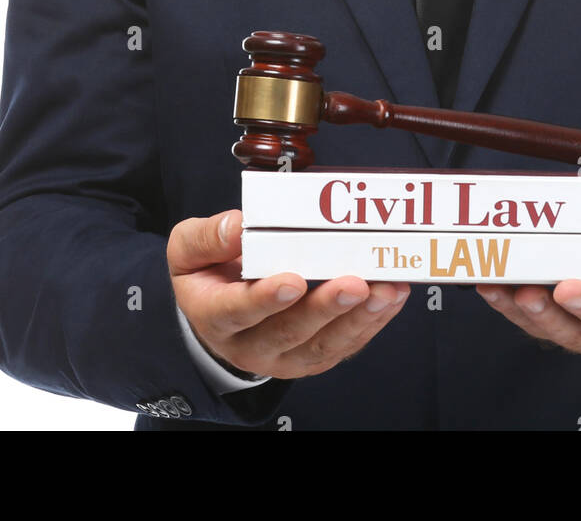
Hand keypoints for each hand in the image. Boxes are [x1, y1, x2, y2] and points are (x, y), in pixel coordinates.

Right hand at [168, 208, 409, 378]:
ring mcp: (285, 356)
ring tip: (386, 290)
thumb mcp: (188, 250)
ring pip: (323, 346)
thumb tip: (238, 224)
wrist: (218, 309)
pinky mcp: (314, 355)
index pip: (238, 311)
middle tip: (355, 283)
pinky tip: (392, 297)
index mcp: (215, 316)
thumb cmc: (207, 272)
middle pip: (290, 332)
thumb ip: (207, 237)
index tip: (293, 281)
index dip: (266, 299)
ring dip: (358, 318)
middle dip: (326, 308)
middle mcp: (250, 345)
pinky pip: (345, 345)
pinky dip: (373, 322)